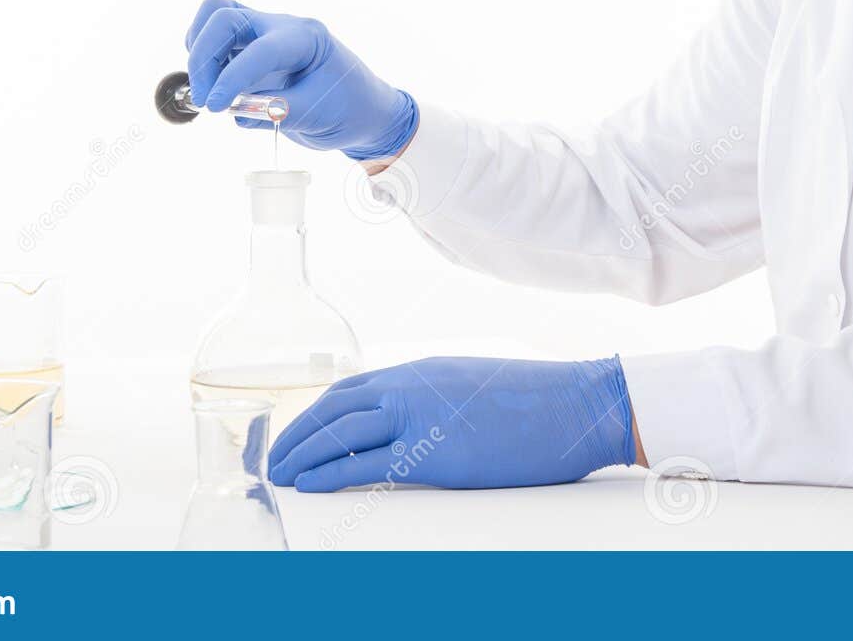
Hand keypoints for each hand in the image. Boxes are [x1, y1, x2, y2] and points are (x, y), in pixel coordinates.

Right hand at [184, 0, 417, 160]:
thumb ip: (280, 111)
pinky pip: (216, 35)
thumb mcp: (321, 116)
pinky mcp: (250, 48)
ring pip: (216, 15)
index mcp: (307, 39)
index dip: (233, 78)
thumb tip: (238, 110)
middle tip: (207, 100)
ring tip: (206, 90)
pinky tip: (213, 84)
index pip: (260, 50)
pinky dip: (204, 56)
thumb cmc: (350, 109)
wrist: (363, 110)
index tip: (217, 107)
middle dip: (205, 57)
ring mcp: (264, 33)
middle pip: (225, 17)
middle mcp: (282, 27)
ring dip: (199, 51)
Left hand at [267, 356, 636, 491]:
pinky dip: (329, 472)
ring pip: (340, 431)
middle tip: (275, 455)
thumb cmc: (539, 403)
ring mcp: (419, 416)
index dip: (317, 412)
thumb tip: (419, 424)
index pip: (351, 388)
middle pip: (333, 406)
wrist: (576, 404)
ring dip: (303, 453)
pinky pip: (364, 463)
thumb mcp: (475, 387)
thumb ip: (438, 399)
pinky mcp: (432, 452)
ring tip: (281, 473)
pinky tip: (309, 484)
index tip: (299, 431)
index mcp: (421, 369)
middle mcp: (410, 385)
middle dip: (297, 432)